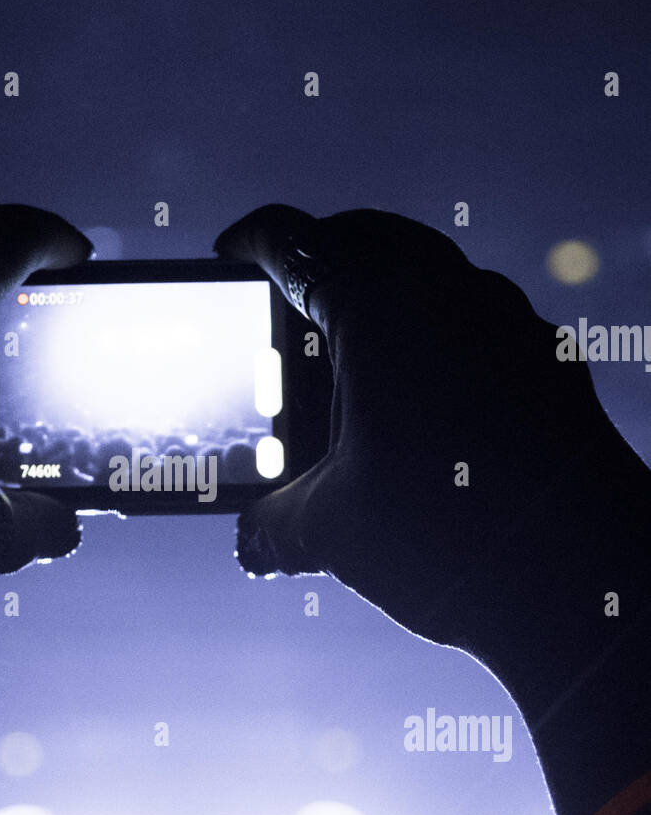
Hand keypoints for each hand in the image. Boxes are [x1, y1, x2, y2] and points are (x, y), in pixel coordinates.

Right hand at [215, 204, 646, 651]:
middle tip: (285, 294)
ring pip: (431, 275)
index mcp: (379, 304)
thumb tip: (251, 540)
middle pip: (369, 239)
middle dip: (320, 258)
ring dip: (383, 296)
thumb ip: (274, 525)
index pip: (295, 242)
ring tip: (346, 352)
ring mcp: (511, 322)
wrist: (585, 576)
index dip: (249, 243)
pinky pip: (477, 321)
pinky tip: (418, 399)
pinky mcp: (550, 363)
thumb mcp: (331, 530)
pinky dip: (434, 336)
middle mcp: (450, 291)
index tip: (228, 253)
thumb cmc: (448, 535)